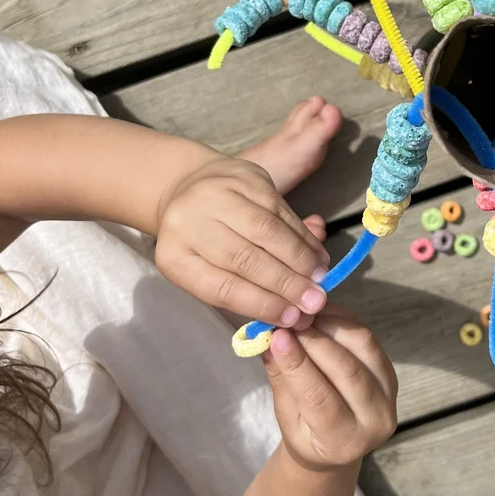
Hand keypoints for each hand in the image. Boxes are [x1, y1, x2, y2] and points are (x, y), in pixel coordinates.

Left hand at [154, 155, 329, 327]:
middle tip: (315, 301)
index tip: (292, 318)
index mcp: (174, 257)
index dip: (261, 303)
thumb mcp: (209, 272)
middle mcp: (190, 222)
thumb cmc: (201, 245)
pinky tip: (318, 256)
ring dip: (300, 259)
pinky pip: (282, 211)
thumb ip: (246, 293)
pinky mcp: (246, 177)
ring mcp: (218, 195)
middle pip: (245, 259)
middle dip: (286, 283)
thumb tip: (294, 314)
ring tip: (321, 279)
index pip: (221, 287)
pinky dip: (303, 237)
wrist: (189, 189)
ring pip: (268, 232)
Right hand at [263, 304, 397, 469]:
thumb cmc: (306, 435)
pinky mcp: (391, 370)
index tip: (277, 337)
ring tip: (302, 315)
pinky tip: (319, 313)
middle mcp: (376, 419)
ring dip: (330, 324)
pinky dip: (343, 319)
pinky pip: (368, 337)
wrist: (338, 446)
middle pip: (346, 369)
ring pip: (363, 345)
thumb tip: (268, 340)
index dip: (298, 364)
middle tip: (287, 320)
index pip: (320, 398)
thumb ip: (281, 380)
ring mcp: (390, 393)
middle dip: (313, 339)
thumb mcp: (286, 418)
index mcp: (344, 441)